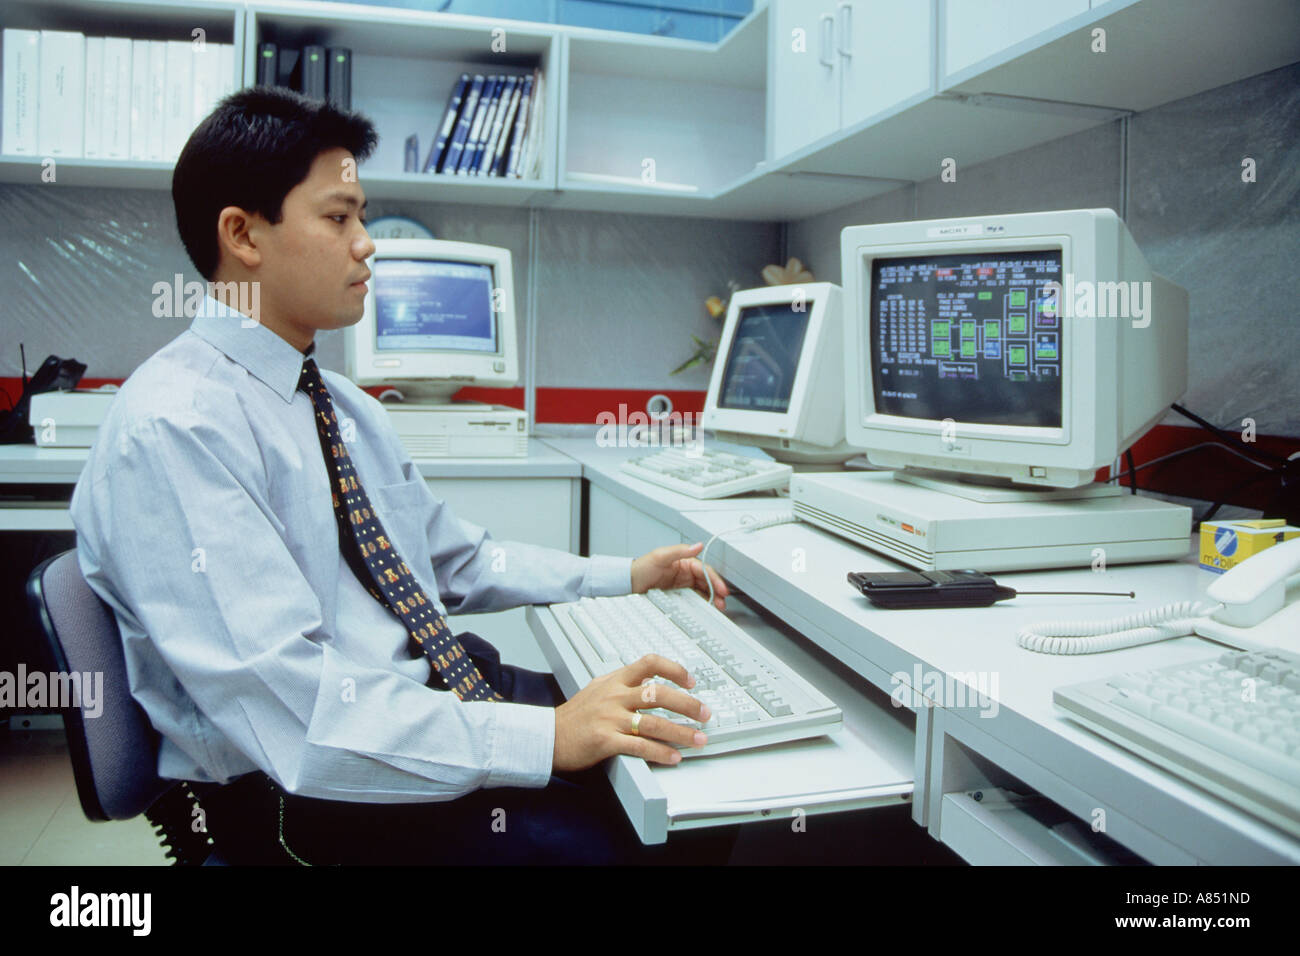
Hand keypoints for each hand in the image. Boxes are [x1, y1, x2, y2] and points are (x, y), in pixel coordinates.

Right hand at [553, 655, 710, 771]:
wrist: (548, 737)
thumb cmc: (574, 716)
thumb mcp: (598, 688)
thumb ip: (624, 684)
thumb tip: (652, 680)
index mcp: (615, 680)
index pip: (649, 663)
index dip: (674, 669)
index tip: (691, 681)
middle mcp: (614, 696)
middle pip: (659, 693)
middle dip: (688, 704)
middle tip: (704, 713)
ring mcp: (610, 718)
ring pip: (654, 722)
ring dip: (681, 732)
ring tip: (697, 739)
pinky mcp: (605, 741)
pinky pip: (640, 746)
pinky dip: (660, 753)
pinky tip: (673, 757)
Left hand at [631, 541, 728, 610]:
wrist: (628, 584)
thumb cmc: (641, 568)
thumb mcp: (660, 556)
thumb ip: (679, 551)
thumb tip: (697, 545)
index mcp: (684, 562)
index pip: (704, 570)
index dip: (714, 579)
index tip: (721, 589)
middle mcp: (685, 573)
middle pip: (706, 582)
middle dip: (716, 591)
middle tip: (722, 602)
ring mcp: (682, 585)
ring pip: (702, 591)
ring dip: (712, 598)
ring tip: (717, 607)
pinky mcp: (678, 596)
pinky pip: (694, 599)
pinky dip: (702, 604)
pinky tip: (706, 609)